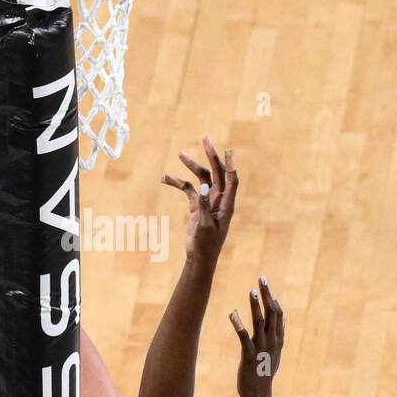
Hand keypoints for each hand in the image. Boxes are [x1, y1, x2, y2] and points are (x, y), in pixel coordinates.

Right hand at [162, 136, 237, 266]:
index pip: (231, 180)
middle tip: (205, 138)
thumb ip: (203, 206)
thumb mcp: (205, 226)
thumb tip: (202, 187)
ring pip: (201, 178)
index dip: (230, 164)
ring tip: (180, 154)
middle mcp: (219, 200)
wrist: (199, 258)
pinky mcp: (197, 206)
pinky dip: (178, 183)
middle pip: (217, 172)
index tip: (227, 150)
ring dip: (192, 166)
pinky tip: (165, 179)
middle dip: (211, 155)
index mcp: (227, 205)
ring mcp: (207, 201)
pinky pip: (188, 190)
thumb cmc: (206, 245)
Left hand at [229, 277, 285, 396]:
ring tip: (251, 291)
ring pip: (260, 323)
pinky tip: (232, 313)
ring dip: (256, 307)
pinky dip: (238, 324)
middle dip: (267, 295)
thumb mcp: (276, 352)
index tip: (265, 284)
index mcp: (278, 340)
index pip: (279, 314)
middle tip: (262, 278)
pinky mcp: (249, 355)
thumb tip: (285, 317)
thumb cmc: (265, 373)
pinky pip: (244, 337)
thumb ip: (280, 333)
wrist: (259, 395)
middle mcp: (272, 342)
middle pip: (272, 314)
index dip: (273, 299)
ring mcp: (261, 348)